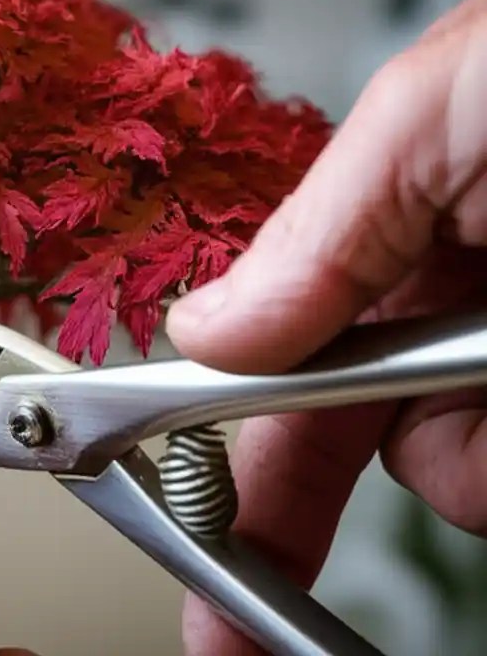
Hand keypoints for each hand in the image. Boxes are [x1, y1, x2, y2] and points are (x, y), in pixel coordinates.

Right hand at [166, 0, 486, 653]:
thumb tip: (207, 333)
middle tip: (406, 470)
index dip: (237, 471)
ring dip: (479, 454)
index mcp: (395, 239)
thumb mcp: (430, 116)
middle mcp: (459, 307)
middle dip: (393, 464)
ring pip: (469, 476)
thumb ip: (314, 231)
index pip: (286, 379)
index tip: (214, 550)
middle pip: (385, 445)